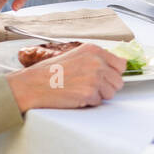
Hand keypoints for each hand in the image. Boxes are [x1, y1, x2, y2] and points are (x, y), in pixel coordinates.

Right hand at [6, 43, 127, 112]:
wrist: (31, 85)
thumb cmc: (50, 72)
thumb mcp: (76, 56)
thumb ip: (96, 59)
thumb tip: (117, 66)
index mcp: (94, 51)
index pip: (121, 64)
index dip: (113, 73)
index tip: (105, 77)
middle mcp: (97, 62)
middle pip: (118, 81)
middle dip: (106, 86)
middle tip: (87, 86)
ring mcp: (94, 78)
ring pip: (111, 93)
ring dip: (98, 95)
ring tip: (80, 90)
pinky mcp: (90, 93)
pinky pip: (98, 102)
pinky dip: (88, 102)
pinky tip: (75, 96)